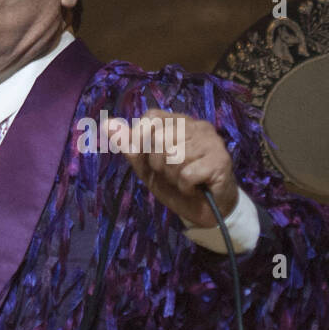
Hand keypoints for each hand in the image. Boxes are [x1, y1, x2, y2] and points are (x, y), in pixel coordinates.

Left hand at [105, 109, 239, 229]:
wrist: (208, 212)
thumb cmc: (178, 185)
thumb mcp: (147, 167)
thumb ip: (129, 146)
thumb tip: (108, 123)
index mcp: (178, 122)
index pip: (151, 117)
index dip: (142, 140)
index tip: (150, 160)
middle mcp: (197, 125)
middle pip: (159, 137)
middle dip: (158, 164)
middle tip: (172, 174)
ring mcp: (211, 141)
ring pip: (173, 156)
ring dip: (173, 177)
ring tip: (185, 181)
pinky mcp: (221, 160)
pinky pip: (187, 174)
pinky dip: (185, 187)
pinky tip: (195, 188)